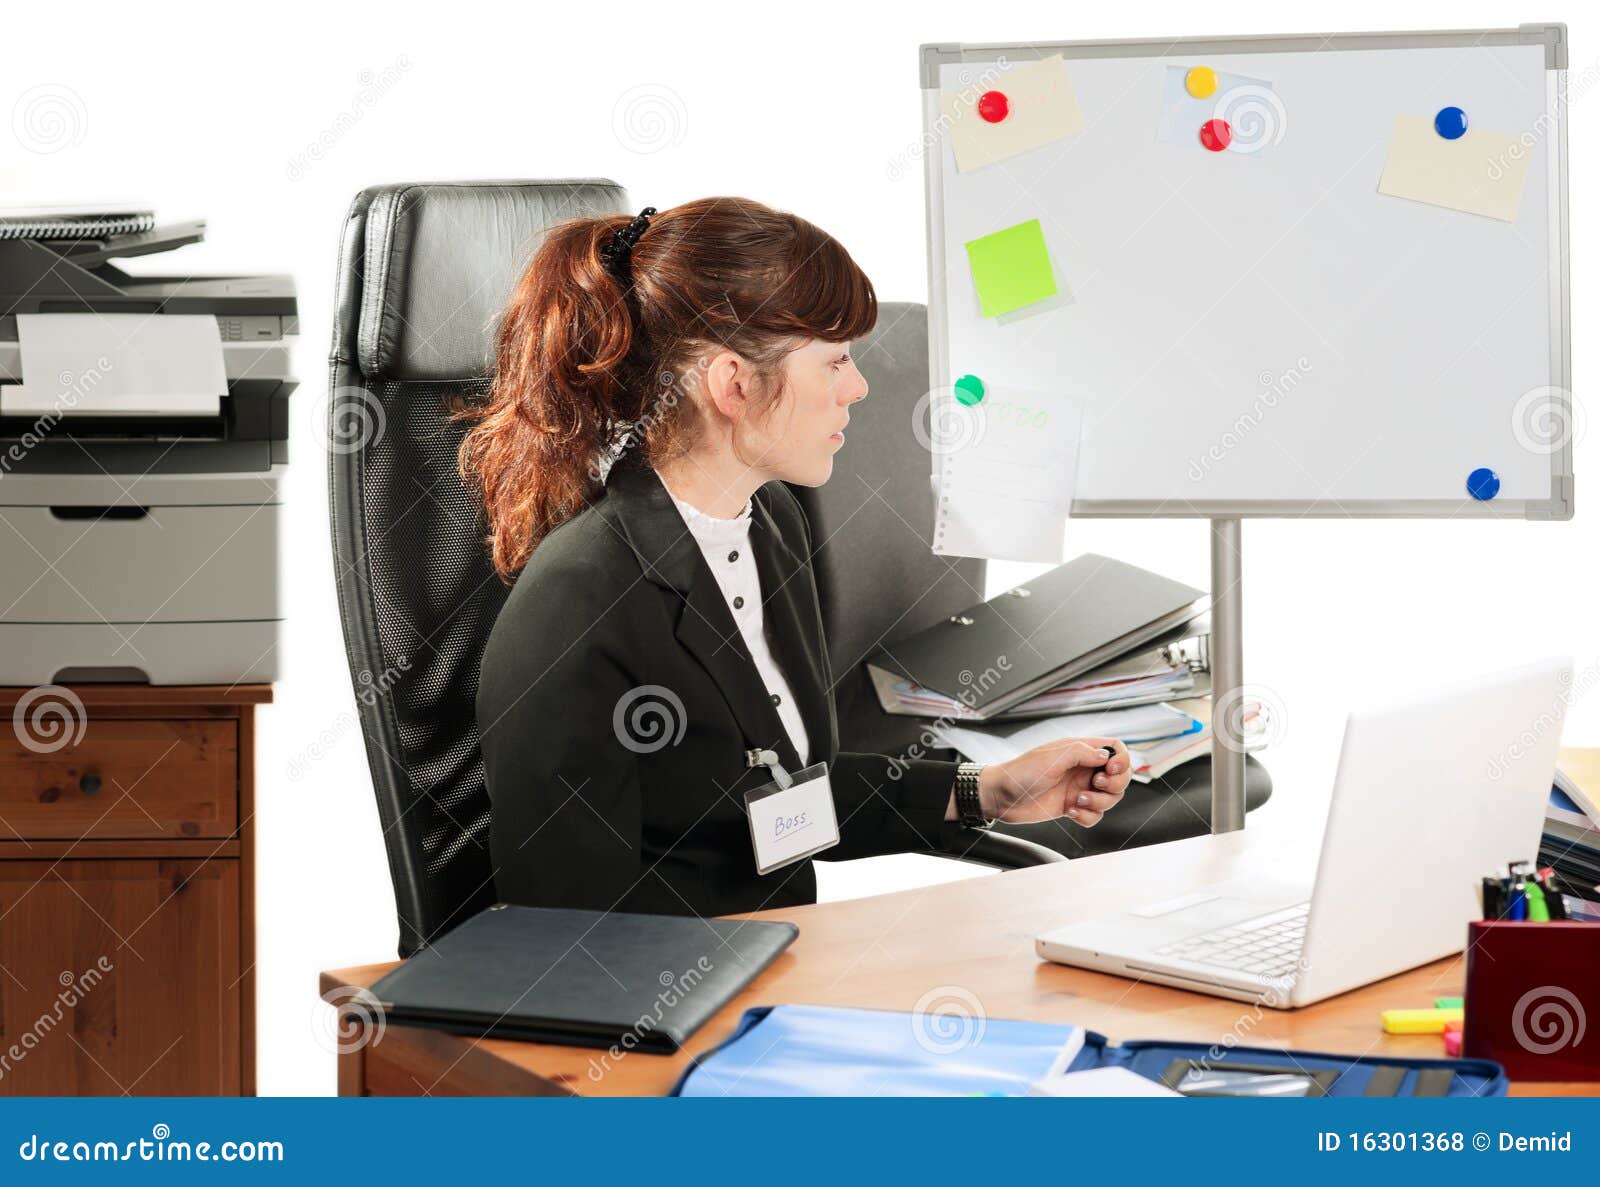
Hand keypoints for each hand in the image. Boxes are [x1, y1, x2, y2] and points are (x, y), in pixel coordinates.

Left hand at [980, 737, 1130, 826]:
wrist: (1001, 796)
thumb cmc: (1020, 772)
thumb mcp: (1053, 757)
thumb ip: (1082, 752)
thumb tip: (1105, 756)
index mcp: (1080, 750)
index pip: (1114, 749)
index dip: (1121, 759)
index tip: (1111, 769)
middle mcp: (1083, 769)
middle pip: (1119, 777)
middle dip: (1114, 784)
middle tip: (1096, 784)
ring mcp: (1079, 789)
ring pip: (1110, 798)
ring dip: (1100, 802)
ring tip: (1079, 800)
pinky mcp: (1072, 807)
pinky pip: (1094, 816)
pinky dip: (1088, 816)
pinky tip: (1071, 812)